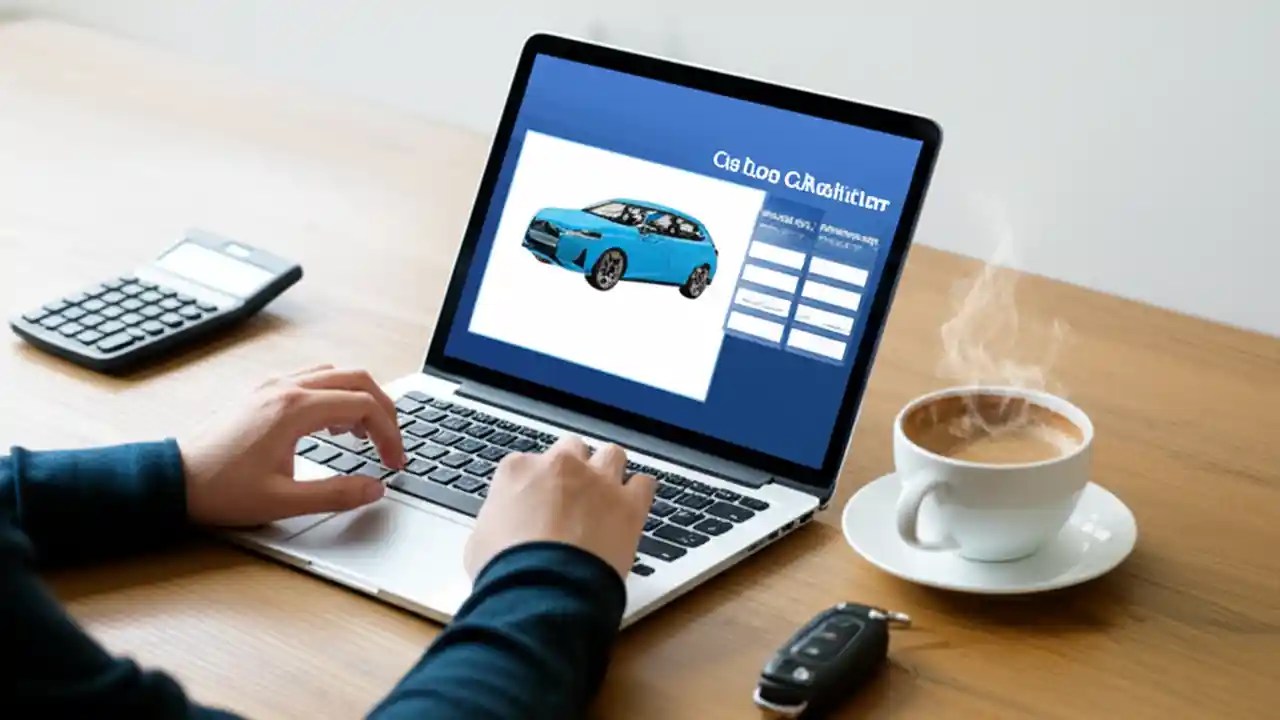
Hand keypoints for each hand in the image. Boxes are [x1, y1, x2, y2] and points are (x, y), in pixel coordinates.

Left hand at [179, 365, 406, 526]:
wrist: (171, 479)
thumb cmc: (219, 489)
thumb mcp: (283, 501)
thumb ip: (337, 494)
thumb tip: (374, 489)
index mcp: (294, 409)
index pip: (364, 406)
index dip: (390, 434)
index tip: (394, 461)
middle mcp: (285, 388)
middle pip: (356, 379)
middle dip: (383, 410)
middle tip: (392, 442)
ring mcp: (272, 387)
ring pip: (334, 375)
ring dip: (358, 399)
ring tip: (364, 437)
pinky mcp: (261, 393)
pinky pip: (311, 380)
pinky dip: (334, 396)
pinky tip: (331, 426)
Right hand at [465, 436, 655, 578]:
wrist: (543, 589)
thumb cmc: (507, 570)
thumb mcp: (480, 541)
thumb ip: (497, 520)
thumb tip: (502, 528)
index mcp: (518, 470)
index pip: (528, 463)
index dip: (535, 485)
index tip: (537, 503)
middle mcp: (560, 465)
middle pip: (572, 449)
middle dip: (573, 469)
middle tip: (571, 496)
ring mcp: (597, 481)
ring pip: (611, 455)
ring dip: (608, 472)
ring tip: (605, 497)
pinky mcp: (628, 503)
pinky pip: (644, 483)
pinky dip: (639, 493)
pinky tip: (632, 508)